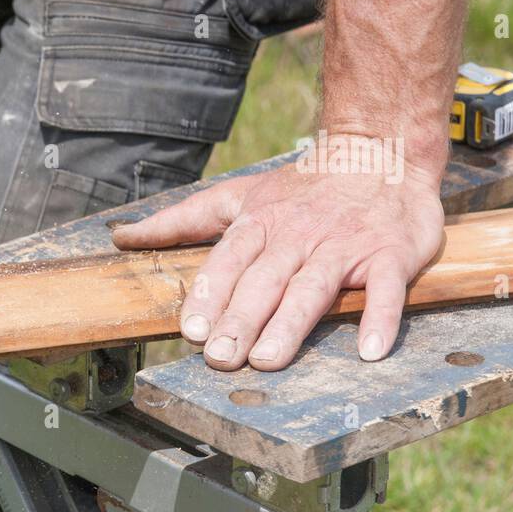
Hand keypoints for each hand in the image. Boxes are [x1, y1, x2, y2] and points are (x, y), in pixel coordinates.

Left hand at [111, 140, 444, 370]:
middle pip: (264, 281)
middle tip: (220, 358)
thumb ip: (181, 220)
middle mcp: (298, 235)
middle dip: (239, 320)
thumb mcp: (237, 196)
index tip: (190, 329)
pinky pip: (387, 290)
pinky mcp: (389, 255)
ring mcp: (345, 246)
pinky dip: (381, 318)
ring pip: (313, 287)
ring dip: (290, 325)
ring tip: (267, 360)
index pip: (229, 261)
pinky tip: (370, 351)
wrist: (380, 151)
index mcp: (261, 223)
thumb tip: (123, 236)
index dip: (210, 294)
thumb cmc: (300, 187)